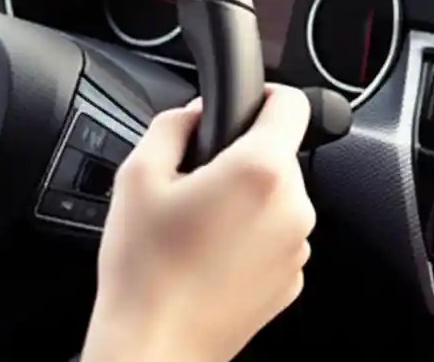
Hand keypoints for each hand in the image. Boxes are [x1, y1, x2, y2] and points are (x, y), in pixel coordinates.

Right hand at [82, 85, 313, 361]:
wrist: (156, 346)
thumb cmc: (145, 269)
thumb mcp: (138, 175)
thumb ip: (172, 124)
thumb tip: (193, 113)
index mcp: (261, 170)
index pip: (293, 104)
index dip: (267, 95)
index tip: (246, 105)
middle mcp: (292, 207)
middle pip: (278, 156)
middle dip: (241, 159)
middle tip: (192, 185)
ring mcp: (296, 247)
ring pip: (276, 199)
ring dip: (245, 201)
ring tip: (195, 228)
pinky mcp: (290, 280)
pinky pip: (274, 238)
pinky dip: (249, 238)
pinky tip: (208, 257)